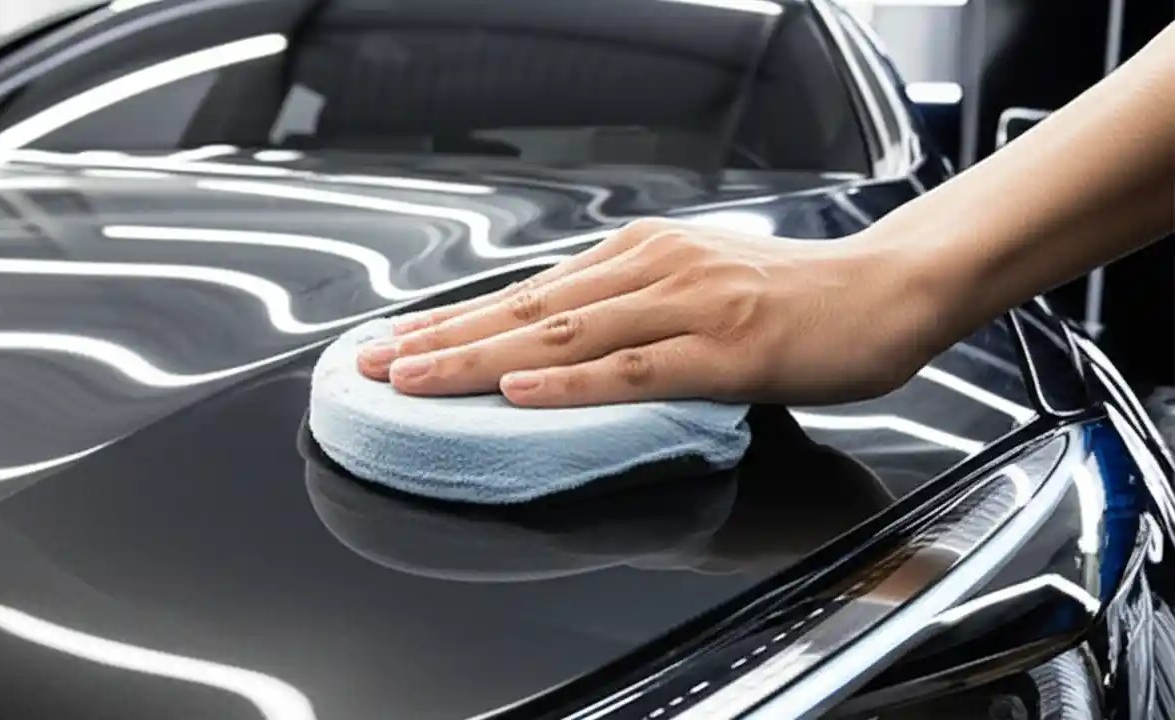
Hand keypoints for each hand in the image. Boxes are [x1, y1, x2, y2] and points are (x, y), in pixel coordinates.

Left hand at [356, 218, 942, 405]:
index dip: (456, 320)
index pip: (529, 293)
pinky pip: (637, 368)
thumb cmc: (797, 296)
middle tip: (373, 363)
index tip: (397, 342)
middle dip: (441, 339)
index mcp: (641, 255)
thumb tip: (563, 343)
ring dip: (480, 358)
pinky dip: (572, 384)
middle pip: (527, 311)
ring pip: (565, 337)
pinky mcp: (727, 348)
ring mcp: (688, 306)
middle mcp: (653, 269)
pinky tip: (521, 394)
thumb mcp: (699, 285)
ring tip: (416, 379)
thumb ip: (633, 309)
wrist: (889, 287)